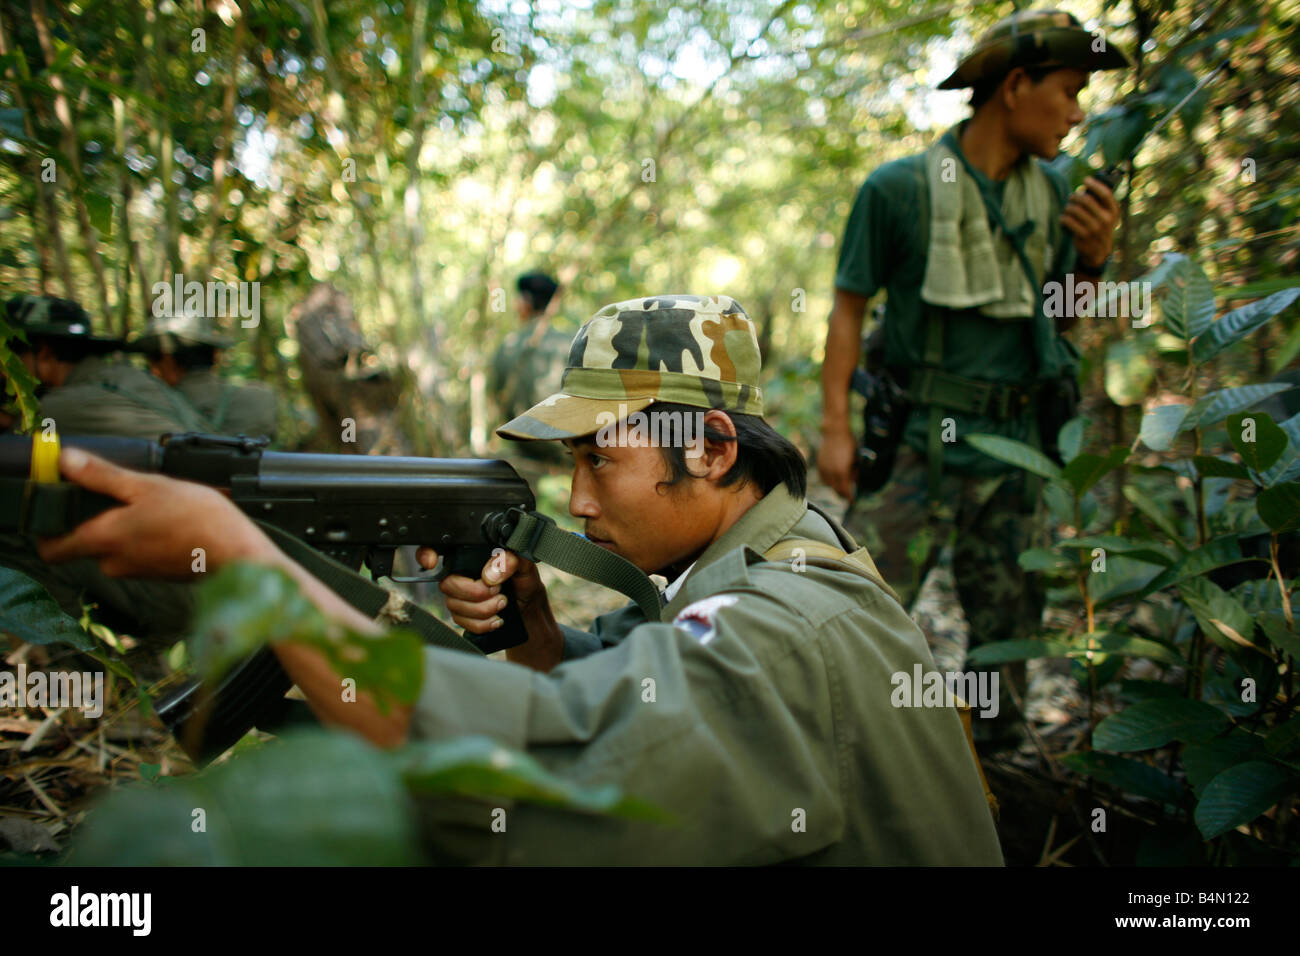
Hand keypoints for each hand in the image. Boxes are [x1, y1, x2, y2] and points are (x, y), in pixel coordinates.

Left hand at [37, 447, 276, 577]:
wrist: (239, 555)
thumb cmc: (197, 519)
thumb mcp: (148, 486)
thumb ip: (102, 476)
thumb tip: (66, 460)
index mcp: (103, 540)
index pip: (51, 548)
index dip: (47, 525)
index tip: (57, 501)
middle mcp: (114, 562)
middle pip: (86, 540)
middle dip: (97, 515)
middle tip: (118, 490)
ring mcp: (138, 569)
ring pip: (116, 544)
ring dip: (127, 522)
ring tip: (155, 500)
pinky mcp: (159, 571)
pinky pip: (140, 550)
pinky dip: (147, 533)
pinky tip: (172, 517)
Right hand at [417, 545, 560, 669]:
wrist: (528, 604)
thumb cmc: (523, 578)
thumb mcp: (524, 565)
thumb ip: (510, 560)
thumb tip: (489, 575)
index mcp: (470, 554)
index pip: (436, 548)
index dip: (425, 553)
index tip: (431, 562)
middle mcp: (459, 574)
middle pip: (447, 584)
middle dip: (474, 592)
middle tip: (498, 591)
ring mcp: (458, 596)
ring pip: (455, 606)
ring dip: (482, 609)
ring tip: (503, 603)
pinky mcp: (462, 615)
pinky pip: (462, 622)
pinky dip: (482, 623)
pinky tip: (497, 620)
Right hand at [817, 424, 857, 500]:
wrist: (835, 433)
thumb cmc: (849, 445)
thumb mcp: (856, 460)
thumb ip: (854, 473)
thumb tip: (854, 481)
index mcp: (842, 472)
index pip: (845, 490)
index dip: (850, 497)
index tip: (853, 501)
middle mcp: (831, 472)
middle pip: (836, 489)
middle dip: (843, 494)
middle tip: (847, 495)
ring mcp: (824, 468)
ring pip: (829, 484)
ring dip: (835, 487)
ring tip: (840, 487)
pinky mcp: (819, 464)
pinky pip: (823, 478)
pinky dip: (828, 480)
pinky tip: (833, 479)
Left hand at [1061, 176, 1119, 270]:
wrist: (1099, 252)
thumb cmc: (1100, 227)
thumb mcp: (1107, 216)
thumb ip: (1101, 203)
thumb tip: (1089, 184)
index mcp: (1113, 211)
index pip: (1105, 194)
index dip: (1094, 184)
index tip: (1085, 179)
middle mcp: (1105, 219)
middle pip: (1086, 200)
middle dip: (1075, 196)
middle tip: (1071, 197)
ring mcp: (1094, 228)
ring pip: (1075, 210)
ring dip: (1068, 207)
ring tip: (1067, 209)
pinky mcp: (1083, 236)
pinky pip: (1068, 221)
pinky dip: (1063, 218)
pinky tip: (1063, 218)